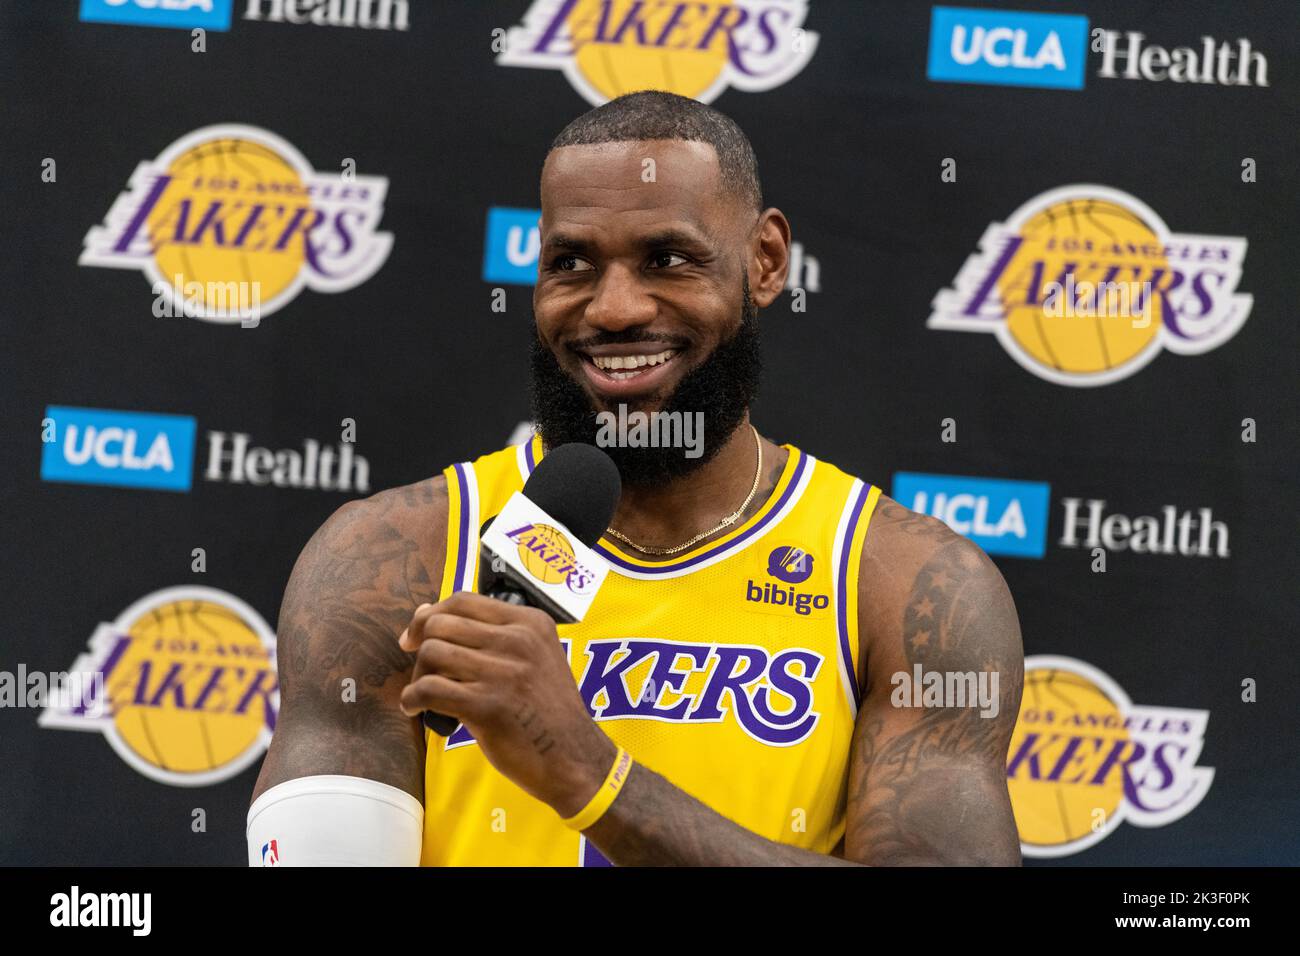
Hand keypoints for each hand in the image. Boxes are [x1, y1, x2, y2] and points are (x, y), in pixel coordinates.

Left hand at [398, 592, 616, 817]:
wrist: (574, 756)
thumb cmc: (548, 710)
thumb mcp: (537, 657)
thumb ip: (492, 637)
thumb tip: (427, 615)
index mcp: (530, 622)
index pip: (464, 600)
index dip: (431, 615)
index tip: (417, 636)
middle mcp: (518, 640)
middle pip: (441, 624)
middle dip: (420, 647)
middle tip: (422, 672)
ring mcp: (503, 673)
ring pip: (432, 653)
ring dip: (417, 676)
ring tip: (423, 695)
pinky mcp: (487, 706)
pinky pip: (429, 689)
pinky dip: (412, 699)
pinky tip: (415, 709)